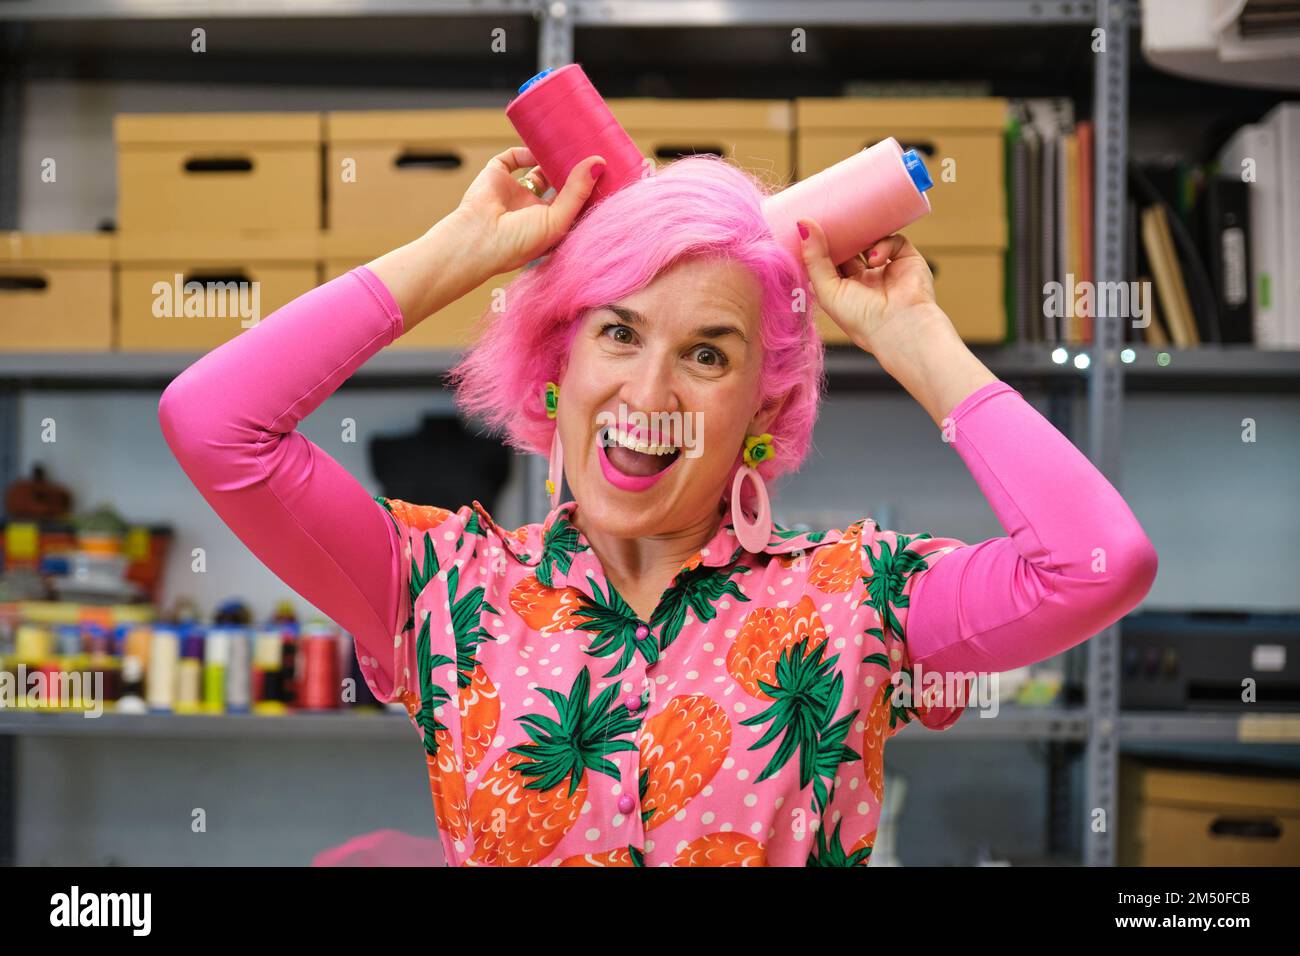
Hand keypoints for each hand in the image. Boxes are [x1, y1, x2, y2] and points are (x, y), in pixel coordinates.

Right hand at [445, 146, 605, 278]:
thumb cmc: (518, 243)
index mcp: (549, 226)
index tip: (606, 173)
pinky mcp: (497, 176)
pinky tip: (539, 148)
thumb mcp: (557, 220)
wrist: (477, 239)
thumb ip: (578, 192)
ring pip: (538, 170)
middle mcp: (533, 210)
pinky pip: (512, 158)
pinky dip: (525, 151)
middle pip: (558, 184)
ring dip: (552, 158)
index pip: (573, 204)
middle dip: (572, 171)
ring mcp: (515, 192)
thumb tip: (599, 163)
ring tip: (570, 145)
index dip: (587, 189)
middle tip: (590, 153)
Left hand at [797, 219, 942, 356]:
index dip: (819, 247)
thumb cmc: (861, 319)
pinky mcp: (906, 260)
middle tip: (829, 219)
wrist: (901, 326)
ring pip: (871, 240)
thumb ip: (814, 259)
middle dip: (840, 236)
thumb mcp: (827, 290)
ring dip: (862, 236)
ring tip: (852, 234)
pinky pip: (894, 240)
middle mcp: (864, 280)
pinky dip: (884, 244)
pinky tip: (875, 258)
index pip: (828, 263)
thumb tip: (802, 225)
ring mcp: (885, 270)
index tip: (809, 228)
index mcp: (843, 291)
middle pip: (849, 248)